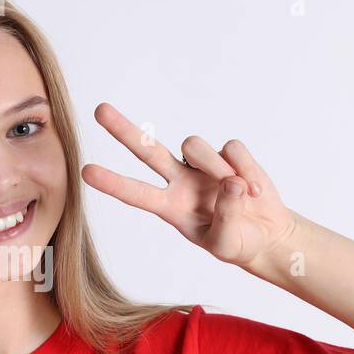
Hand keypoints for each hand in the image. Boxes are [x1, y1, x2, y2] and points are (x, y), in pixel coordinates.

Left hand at [82, 102, 297, 268]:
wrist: (266, 234)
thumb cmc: (237, 242)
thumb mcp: (227, 243)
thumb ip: (227, 217)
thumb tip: (231, 183)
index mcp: (170, 206)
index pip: (136, 193)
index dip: (112, 183)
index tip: (86, 172)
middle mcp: (180, 180)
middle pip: (148, 149)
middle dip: (124, 130)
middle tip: (99, 110)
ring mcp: (202, 165)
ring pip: (196, 146)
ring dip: (218, 167)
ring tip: (244, 195)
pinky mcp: (229, 154)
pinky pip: (232, 149)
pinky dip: (248, 169)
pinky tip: (256, 191)